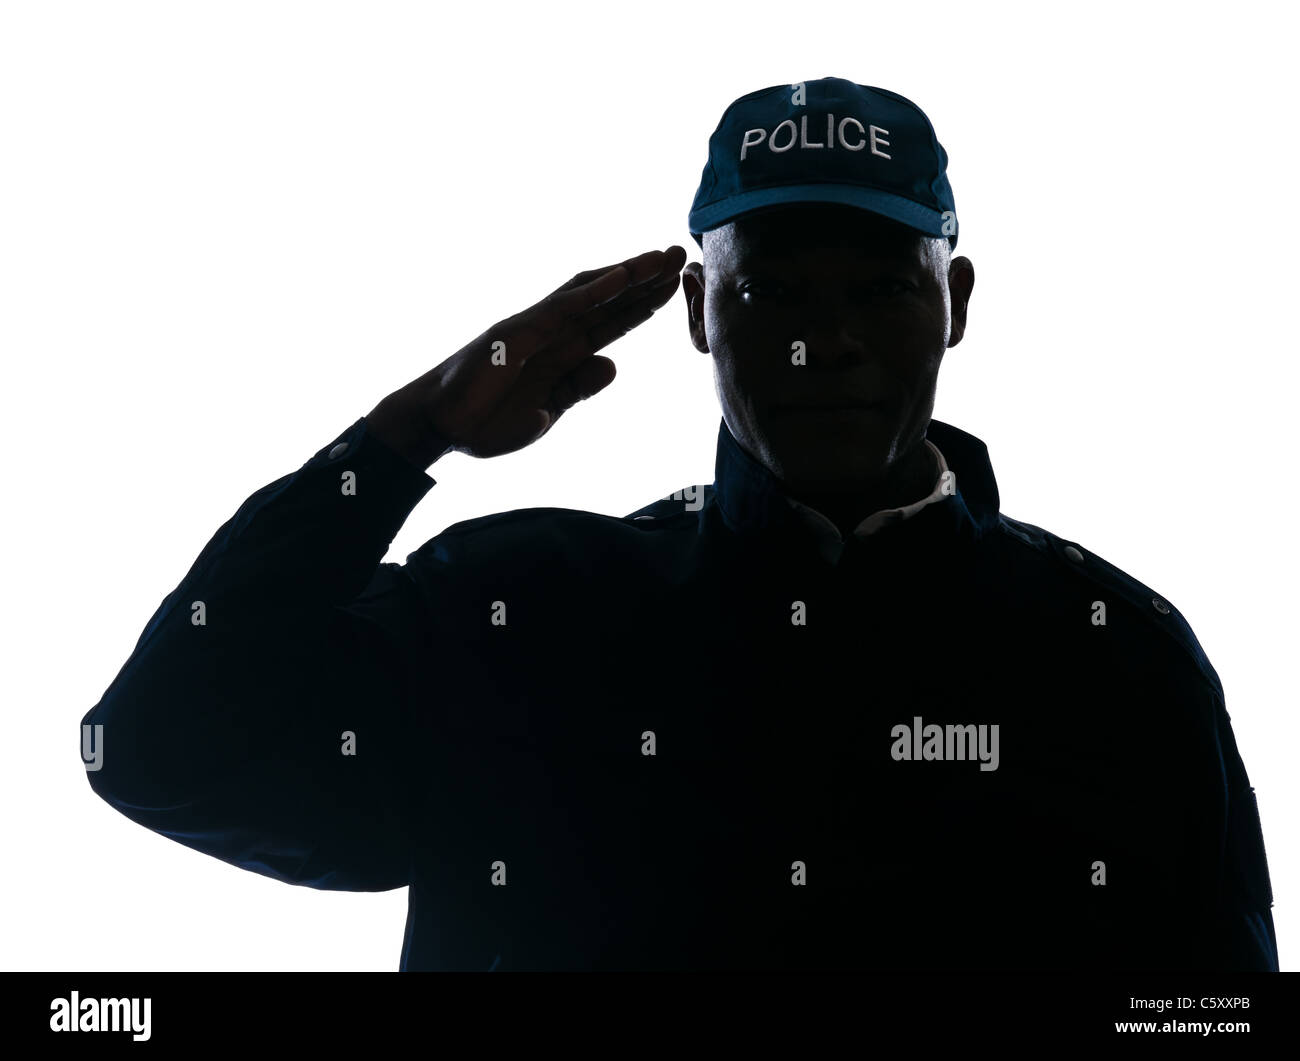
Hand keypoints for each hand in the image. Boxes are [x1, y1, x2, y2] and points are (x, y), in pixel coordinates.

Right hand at [366, 245, 686, 466]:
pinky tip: (622, 278)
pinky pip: (562, 308)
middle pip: (607, 299)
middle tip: (679, 254)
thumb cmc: (486, 421)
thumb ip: (577, 388)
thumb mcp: (546, 412)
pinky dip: (593, 292)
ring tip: (661, 257)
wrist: (441, 427)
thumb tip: (613, 364)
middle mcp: (552, 334)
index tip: (673, 288)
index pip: (610, 323)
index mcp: (561, 354)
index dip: (642, 306)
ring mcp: (535, 328)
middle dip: (645, 279)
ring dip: (627, 274)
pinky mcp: (518, 332)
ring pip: (589, 293)